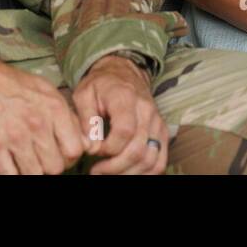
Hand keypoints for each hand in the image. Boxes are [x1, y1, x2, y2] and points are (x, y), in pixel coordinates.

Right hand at [0, 49, 88, 174]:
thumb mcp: (48, 93)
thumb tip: (86, 144)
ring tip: (28, 161)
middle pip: (56, 167)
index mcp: (55, 110)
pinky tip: (12, 165)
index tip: (61, 153)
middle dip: (51, 166)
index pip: (76, 149)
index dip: (70, 157)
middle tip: (43, 158)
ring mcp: (15, 137)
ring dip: (33, 171)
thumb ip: (69, 118)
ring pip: (36, 174)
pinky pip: (10, 175)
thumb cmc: (16, 86)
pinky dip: (14, 174)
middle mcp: (38, 125)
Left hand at [72, 55, 167, 174]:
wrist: (123, 73)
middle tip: (96, 171)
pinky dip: (146, 173)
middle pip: (138, 149)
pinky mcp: (161, 132)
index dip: (108, 147)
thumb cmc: (100, 85)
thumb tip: (91, 147)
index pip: (125, 131)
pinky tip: (128, 173)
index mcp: (126, 98)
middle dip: (115, 167)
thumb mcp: (84, 94)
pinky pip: (160, 161)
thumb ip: (85, 120)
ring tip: (108, 173)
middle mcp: (146, 110)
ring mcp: (157, 122)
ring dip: (128, 173)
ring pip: (150, 159)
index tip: (94, 150)